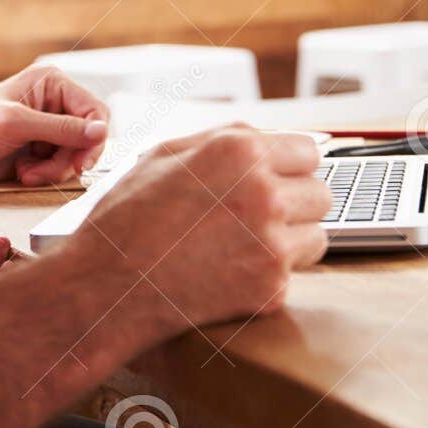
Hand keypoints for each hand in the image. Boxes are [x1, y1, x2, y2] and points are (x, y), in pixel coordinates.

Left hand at [0, 65, 109, 186]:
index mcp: (51, 83)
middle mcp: (54, 103)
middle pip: (88, 136)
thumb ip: (60, 128)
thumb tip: (101, 131)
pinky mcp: (40, 150)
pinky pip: (61, 167)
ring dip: (54, 170)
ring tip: (27, 172)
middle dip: (69, 158)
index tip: (82, 162)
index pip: (93, 110)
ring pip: (76, 155)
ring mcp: (47, 128)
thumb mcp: (17, 124)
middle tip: (49, 173)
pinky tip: (23, 172)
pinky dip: (46, 174)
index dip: (93, 137)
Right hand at [71, 125, 329, 325]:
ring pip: (318, 235)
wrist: (106, 286)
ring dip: (291, 240)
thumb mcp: (165, 155)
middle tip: (259, 215)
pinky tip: (229, 272)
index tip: (278, 179)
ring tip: (244, 244)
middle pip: (321, 194)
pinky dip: (268, 276)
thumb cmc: (127, 219)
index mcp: (240, 151)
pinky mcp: (271, 288)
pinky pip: (291, 276)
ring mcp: (272, 244)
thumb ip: (222, 141)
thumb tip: (264, 138)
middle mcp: (264, 193)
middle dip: (296, 202)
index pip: (308, 151)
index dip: (289, 167)